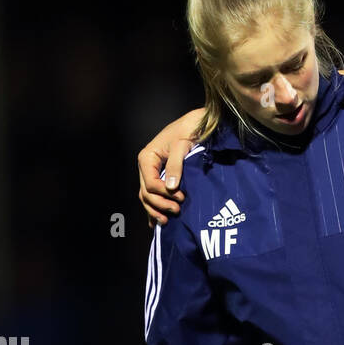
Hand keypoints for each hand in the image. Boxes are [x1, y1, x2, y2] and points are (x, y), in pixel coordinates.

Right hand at [137, 109, 204, 225]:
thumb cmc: (189, 130)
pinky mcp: (161, 177)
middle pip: (146, 193)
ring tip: (167, 221)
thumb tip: (171, 188)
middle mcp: (146, 167)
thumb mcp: (182, 145)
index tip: (181, 197)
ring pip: (148, 197)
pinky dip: (155, 208)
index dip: (163, 194)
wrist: (197, 123)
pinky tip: (159, 221)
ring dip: (156, 210)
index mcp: (148, 157)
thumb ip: (176, 166)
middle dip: (159, 204)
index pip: (149, 183)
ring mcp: (152, 173)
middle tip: (177, 210)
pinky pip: (153, 196)